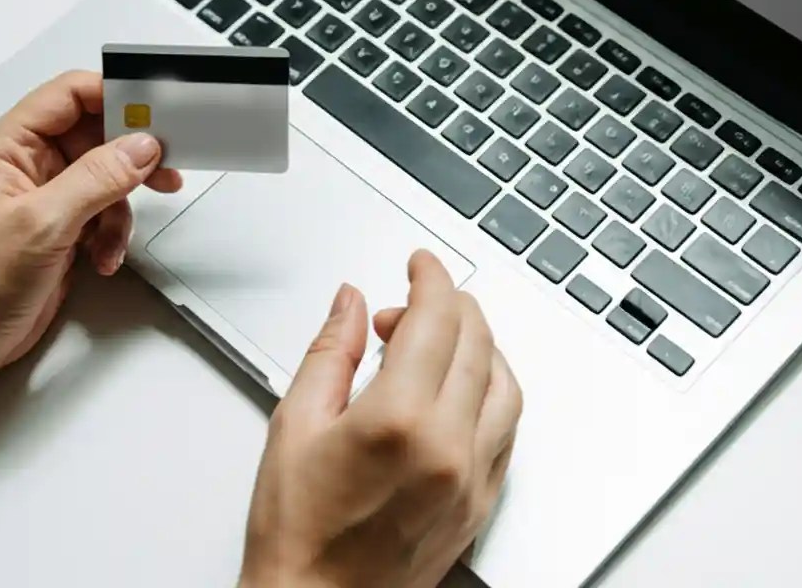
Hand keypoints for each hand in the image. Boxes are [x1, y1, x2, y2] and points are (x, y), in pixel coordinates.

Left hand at [0, 70, 182, 375]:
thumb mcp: (42, 224)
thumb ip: (96, 179)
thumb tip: (140, 146)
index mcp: (8, 146)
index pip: (69, 95)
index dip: (113, 96)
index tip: (154, 113)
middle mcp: (27, 164)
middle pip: (95, 135)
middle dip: (130, 158)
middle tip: (163, 171)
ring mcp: (44, 196)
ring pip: (106, 178)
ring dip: (120, 209)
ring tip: (113, 238)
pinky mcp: (60, 227)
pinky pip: (103, 213)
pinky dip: (112, 234)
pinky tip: (101, 258)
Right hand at [239, 251, 522, 587]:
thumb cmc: (297, 537)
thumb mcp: (293, 427)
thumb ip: (330, 353)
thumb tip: (351, 304)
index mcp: (399, 421)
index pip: (437, 318)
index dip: (431, 278)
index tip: (420, 265)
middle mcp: (448, 447)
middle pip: (478, 344)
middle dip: (450, 307)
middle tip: (411, 304)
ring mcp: (473, 479)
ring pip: (507, 385)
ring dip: (481, 347)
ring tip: (439, 342)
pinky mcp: (482, 504)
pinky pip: (509, 431)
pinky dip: (494, 394)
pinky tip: (460, 390)